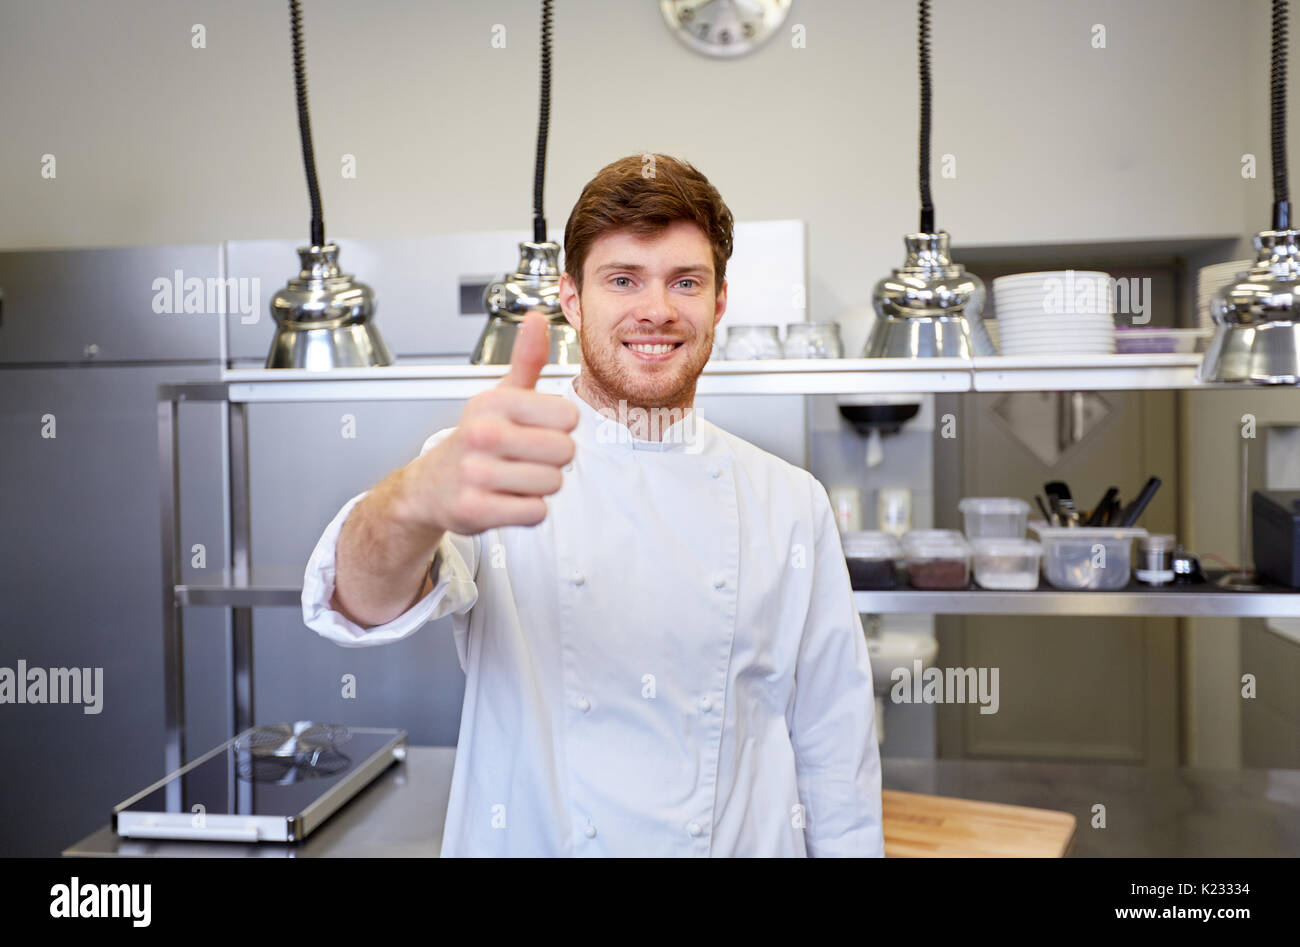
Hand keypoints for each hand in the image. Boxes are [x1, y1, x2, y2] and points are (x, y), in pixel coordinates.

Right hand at [398, 310, 578, 533]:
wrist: (430, 485)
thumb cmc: (475, 438)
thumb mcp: (499, 395)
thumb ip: (526, 360)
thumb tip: (536, 320)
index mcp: (494, 402)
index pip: (568, 416)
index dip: (559, 426)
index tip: (536, 428)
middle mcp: (483, 435)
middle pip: (565, 452)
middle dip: (553, 458)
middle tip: (526, 457)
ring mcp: (476, 474)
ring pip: (553, 483)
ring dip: (540, 485)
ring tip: (514, 477)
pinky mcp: (475, 510)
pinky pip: (535, 512)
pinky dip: (527, 510)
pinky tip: (506, 498)